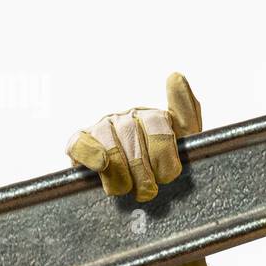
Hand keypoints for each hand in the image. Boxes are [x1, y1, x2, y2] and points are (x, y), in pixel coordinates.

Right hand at [66, 73, 202, 201]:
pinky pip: (81, 145)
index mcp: (151, 117)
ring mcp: (102, 129)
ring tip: (128, 188)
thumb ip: (186, 112)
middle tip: (149, 189)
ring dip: (122, 178)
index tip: (167, 175)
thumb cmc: (163, 165)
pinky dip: (92, 155)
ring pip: (111, 150)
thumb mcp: (184, 142)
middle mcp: (126, 118)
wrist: (137, 186)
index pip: (159, 127)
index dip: (164, 156)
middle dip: (145, 174)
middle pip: (135, 143)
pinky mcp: (79, 143)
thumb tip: (175, 76)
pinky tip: (101, 165)